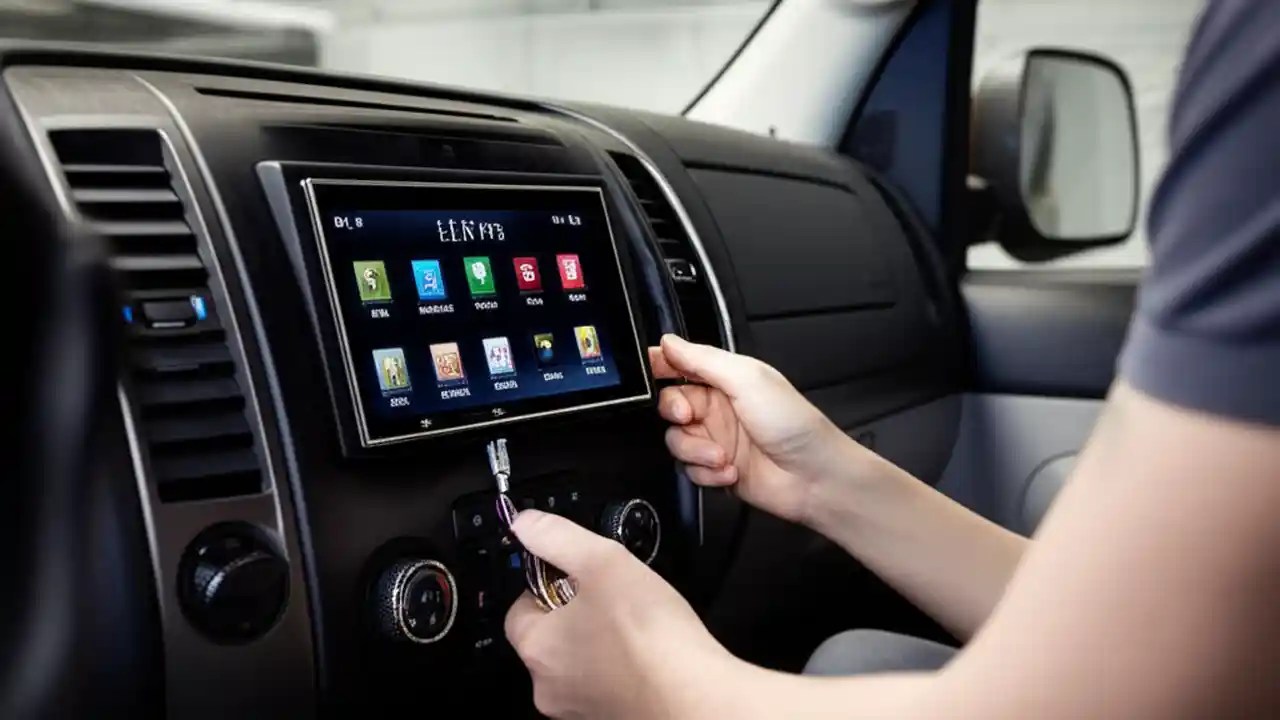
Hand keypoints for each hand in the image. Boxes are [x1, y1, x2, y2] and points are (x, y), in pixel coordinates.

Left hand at [504, 510, 734, 718]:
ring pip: (579, 663)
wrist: (694, 696)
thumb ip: (557, 538)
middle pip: (549, 638)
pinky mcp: (611, 718)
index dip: (547, 584)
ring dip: (599, 642)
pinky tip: (647, 654)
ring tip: (634, 625)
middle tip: (609, 597)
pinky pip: (606, 685)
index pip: (519, 608)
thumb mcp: (600, 562)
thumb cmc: (649, 635)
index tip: (574, 574)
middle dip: (576, 614)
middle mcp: (548, 686)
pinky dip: (621, 669)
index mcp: (536, 647)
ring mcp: (579, 709)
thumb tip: (525, 524)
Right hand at [649, 334, 852, 523]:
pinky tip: (729, 472)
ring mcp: (716, 439)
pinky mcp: (716, 470)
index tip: (647, 375)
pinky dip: (705, 473)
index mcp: (725, 378)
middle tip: (690, 419)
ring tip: (720, 455)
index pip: (680, 365)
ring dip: (695, 450)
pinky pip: (689, 470)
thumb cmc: (795, 424)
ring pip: (676, 441)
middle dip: (676, 413)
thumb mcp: (748, 379)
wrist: (816, 478)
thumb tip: (669, 341)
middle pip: (670, 405)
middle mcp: (718, 408)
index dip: (658, 367)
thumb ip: (703, 360)